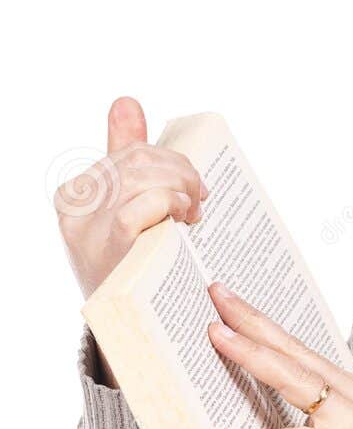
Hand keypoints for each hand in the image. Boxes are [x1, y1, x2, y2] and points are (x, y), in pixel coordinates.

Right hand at [55, 96, 208, 298]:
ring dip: (181, 188)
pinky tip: (184, 219)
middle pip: (138, 161)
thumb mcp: (123, 209)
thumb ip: (123, 155)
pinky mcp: (111, 246)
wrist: (131, 325)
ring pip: (143, 177)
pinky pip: (143, 204)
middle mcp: (75, 208)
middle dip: (181, 172)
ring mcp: (89, 229)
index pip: (129, 152)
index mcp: (75, 195)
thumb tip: (126, 103)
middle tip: (202, 197)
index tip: (190, 184)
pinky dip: (171, 203)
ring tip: (194, 213)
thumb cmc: (130, 268)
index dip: (168, 160)